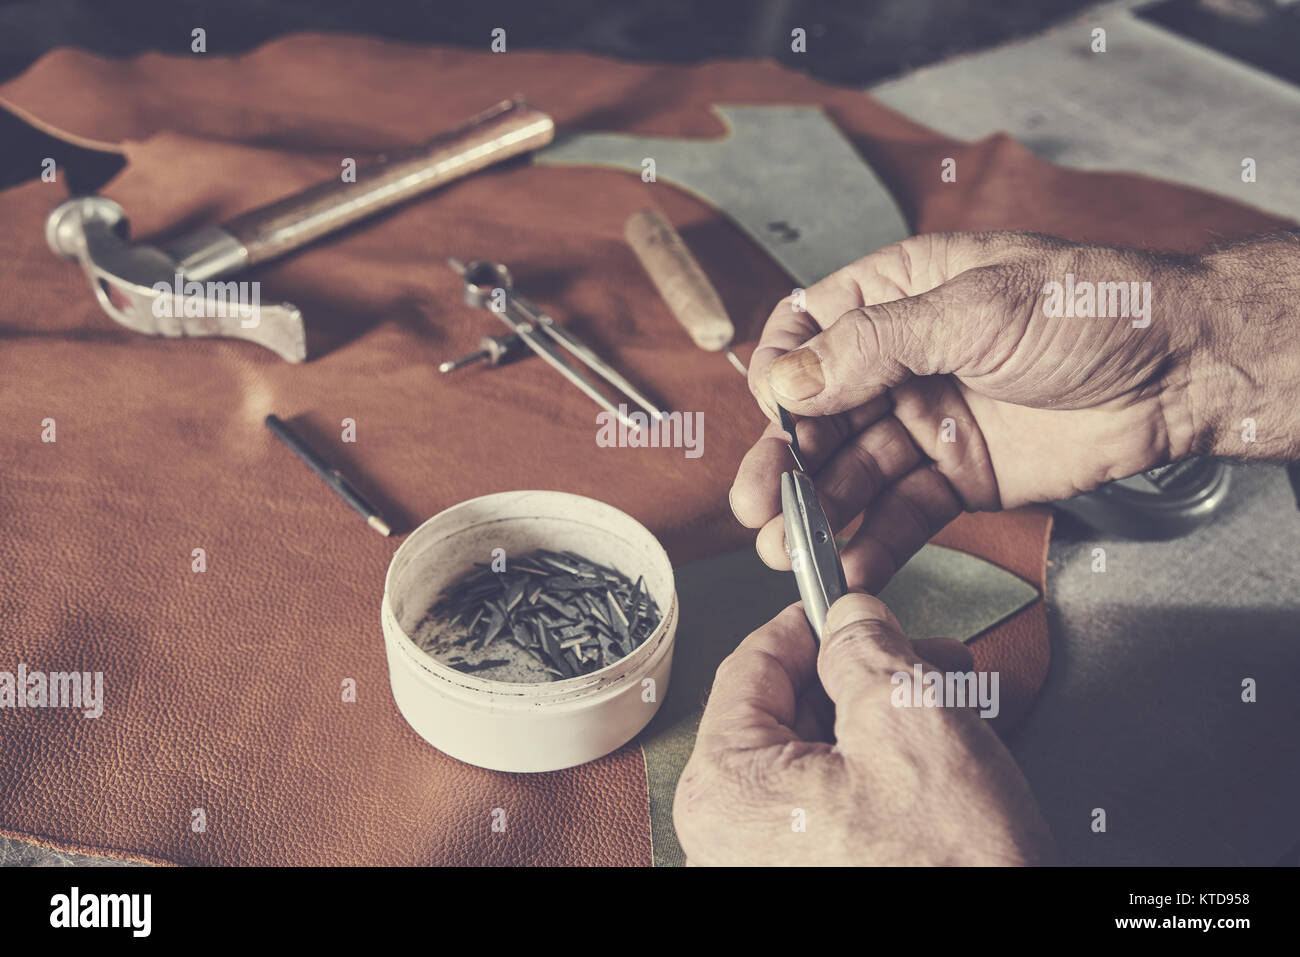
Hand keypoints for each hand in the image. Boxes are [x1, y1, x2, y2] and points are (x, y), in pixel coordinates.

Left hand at [673, 593, 1054, 865]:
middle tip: (919, 655)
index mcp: (726, 787)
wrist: (1006, 952)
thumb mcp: (910, 717)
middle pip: (787, 715)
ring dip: (882, 721)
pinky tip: (934, 759)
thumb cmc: (952, 871)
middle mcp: (729, 837)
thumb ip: (864, 647)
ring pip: (818, 759)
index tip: (845, 605)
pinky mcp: (812, 880)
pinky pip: (833, 807)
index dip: (809, 623)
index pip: (750, 667)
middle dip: (862, 676)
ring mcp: (767, 867)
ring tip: (947, 703)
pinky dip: (881, 773)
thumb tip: (849, 616)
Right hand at [732, 230, 1299, 588]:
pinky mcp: (960, 476)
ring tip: (787, 549)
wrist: (1185, 371)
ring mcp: (929, 420)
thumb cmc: (1095, 307)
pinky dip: (874, 540)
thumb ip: (875, 345)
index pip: (808, 330)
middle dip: (785, 462)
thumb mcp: (975, 308)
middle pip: (821, 414)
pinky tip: (846, 563)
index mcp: (898, 295)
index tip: (774, 415)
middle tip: (759, 506)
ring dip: (818, 510)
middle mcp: (903, 359)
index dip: (781, 374)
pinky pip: (903, 511)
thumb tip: (788, 378)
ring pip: (854, 470)